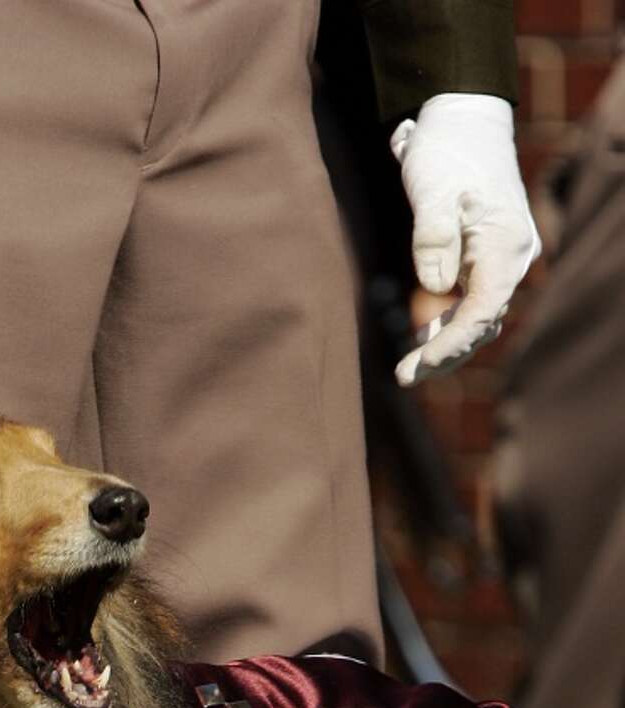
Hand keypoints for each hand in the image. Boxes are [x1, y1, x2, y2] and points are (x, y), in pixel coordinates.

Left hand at [391, 94, 540, 387]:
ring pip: (479, 316)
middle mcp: (512, 255)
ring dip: (446, 344)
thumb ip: (433, 239)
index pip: (482, 311)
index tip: (419, 365)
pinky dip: (449, 324)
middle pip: (483, 323)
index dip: (451, 344)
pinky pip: (474, 302)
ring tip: (408, 367)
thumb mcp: (431, 189)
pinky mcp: (489, 257)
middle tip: (405, 377)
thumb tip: (436, 287)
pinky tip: (421, 338)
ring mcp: (503, 257)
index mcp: (504, 243)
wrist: (464, 120)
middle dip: (446, 354)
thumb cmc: (446, 151)